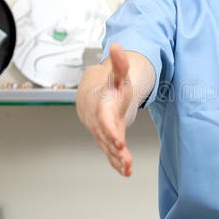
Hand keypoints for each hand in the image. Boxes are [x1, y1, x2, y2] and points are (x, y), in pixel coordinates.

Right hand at [77, 43, 133, 175]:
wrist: (91, 97)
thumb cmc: (107, 87)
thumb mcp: (116, 75)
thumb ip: (119, 64)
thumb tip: (117, 46)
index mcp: (102, 108)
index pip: (105, 121)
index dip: (111, 131)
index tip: (119, 140)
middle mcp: (100, 123)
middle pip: (107, 138)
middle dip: (115, 149)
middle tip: (125, 158)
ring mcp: (102, 134)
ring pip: (108, 149)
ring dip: (117, 160)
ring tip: (127, 169)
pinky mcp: (107, 141)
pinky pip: (111, 154)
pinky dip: (118, 164)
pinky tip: (126, 172)